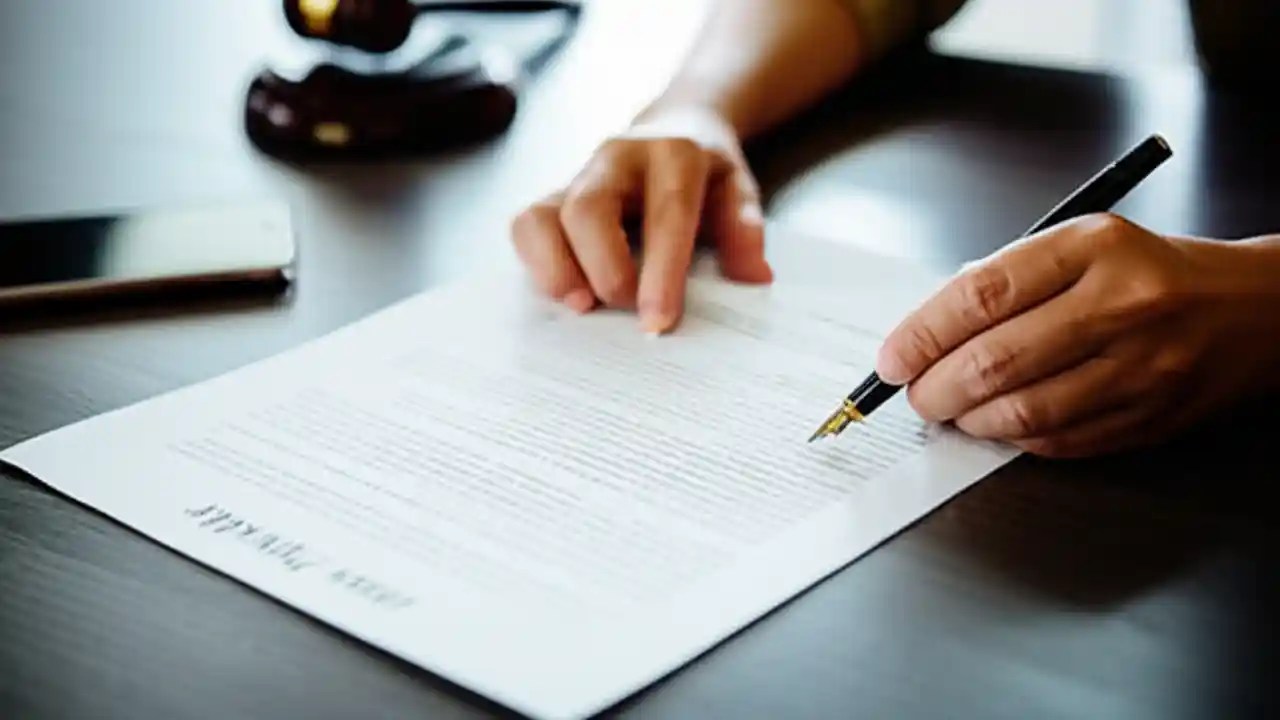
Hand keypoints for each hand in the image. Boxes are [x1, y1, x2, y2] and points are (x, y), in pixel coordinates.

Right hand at [511, 108, 772, 333]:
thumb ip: (745, 228)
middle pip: (589, 209)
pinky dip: (537, 264)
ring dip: (555, 268)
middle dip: (604, 269)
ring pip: (543, 216)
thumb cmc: (705, 170)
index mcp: (672, 155)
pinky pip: (526, 225)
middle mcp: (616, 159)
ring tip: (582, 307)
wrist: (675, 125)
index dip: (661, 271)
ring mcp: (579, 176)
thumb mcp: (738, 188)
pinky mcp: (554, 197)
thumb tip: (754, 276)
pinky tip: (566, 293)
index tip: (658, 321)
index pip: (665, 214)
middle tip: (625, 310)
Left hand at [876, 213, 1279, 457]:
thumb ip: (1007, 280)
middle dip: (934, 387)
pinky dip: (1014, 438)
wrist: (1255, 311)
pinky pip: (1059, 441)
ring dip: (968, 420)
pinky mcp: (1150, 417)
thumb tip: (926, 332)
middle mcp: (1121, 305)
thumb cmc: (1150, 273)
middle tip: (914, 393)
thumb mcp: (1081, 246)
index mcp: (1094, 248)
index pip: (981, 295)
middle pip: (995, 360)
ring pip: (1023, 412)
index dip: (921, 335)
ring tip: (951, 411)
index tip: (891, 358)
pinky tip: (999, 424)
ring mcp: (1140, 367)